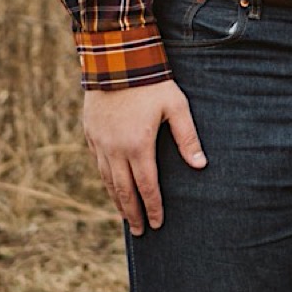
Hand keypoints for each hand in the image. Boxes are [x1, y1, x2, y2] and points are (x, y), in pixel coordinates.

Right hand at [82, 80, 204, 233]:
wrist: (115, 59)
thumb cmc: (152, 82)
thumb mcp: (176, 106)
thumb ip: (187, 137)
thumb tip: (201, 165)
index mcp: (138, 146)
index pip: (147, 186)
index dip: (153, 207)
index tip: (157, 224)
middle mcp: (116, 149)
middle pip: (124, 191)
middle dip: (133, 213)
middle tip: (139, 232)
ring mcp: (100, 142)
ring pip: (108, 180)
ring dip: (117, 200)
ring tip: (125, 216)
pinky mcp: (90, 133)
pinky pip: (97, 164)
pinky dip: (105, 180)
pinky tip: (111, 186)